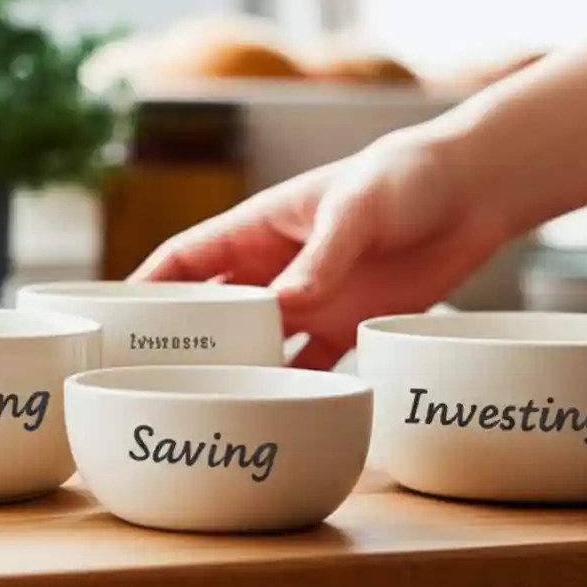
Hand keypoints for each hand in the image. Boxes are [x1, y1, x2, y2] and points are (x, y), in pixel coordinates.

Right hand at [130, 126, 510, 369]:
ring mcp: (312, 296)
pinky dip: (293, 382)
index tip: (113, 317)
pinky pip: (311, 360)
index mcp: (260, 226)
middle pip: (213, 307)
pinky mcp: (350, 320)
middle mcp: (277, 266)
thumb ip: (322, 255)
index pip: (187, 257)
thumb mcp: (358, 207)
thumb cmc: (406, 177)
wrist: (473, 191)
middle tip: (149, 378)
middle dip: (182, 339)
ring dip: (236, 367)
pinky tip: (277, 409)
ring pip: (257, 340)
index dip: (147, 285)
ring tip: (207, 404)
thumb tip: (284, 303)